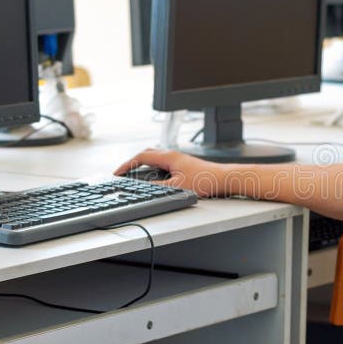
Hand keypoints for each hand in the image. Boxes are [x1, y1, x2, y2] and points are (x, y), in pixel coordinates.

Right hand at [114, 149, 228, 197]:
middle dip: (133, 164)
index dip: (127, 165)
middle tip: (124, 173)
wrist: (224, 179)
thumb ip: (158, 188)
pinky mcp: (184, 165)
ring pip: (155, 159)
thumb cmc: (206, 180)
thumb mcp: (177, 187)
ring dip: (144, 166)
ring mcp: (179, 160)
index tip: (118, 172)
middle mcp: (173, 155)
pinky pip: (163, 164)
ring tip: (135, 177)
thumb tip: (143, 188)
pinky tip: (154, 179)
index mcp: (169, 156)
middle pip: (147, 155)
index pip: (142, 157)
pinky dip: (154, 170)